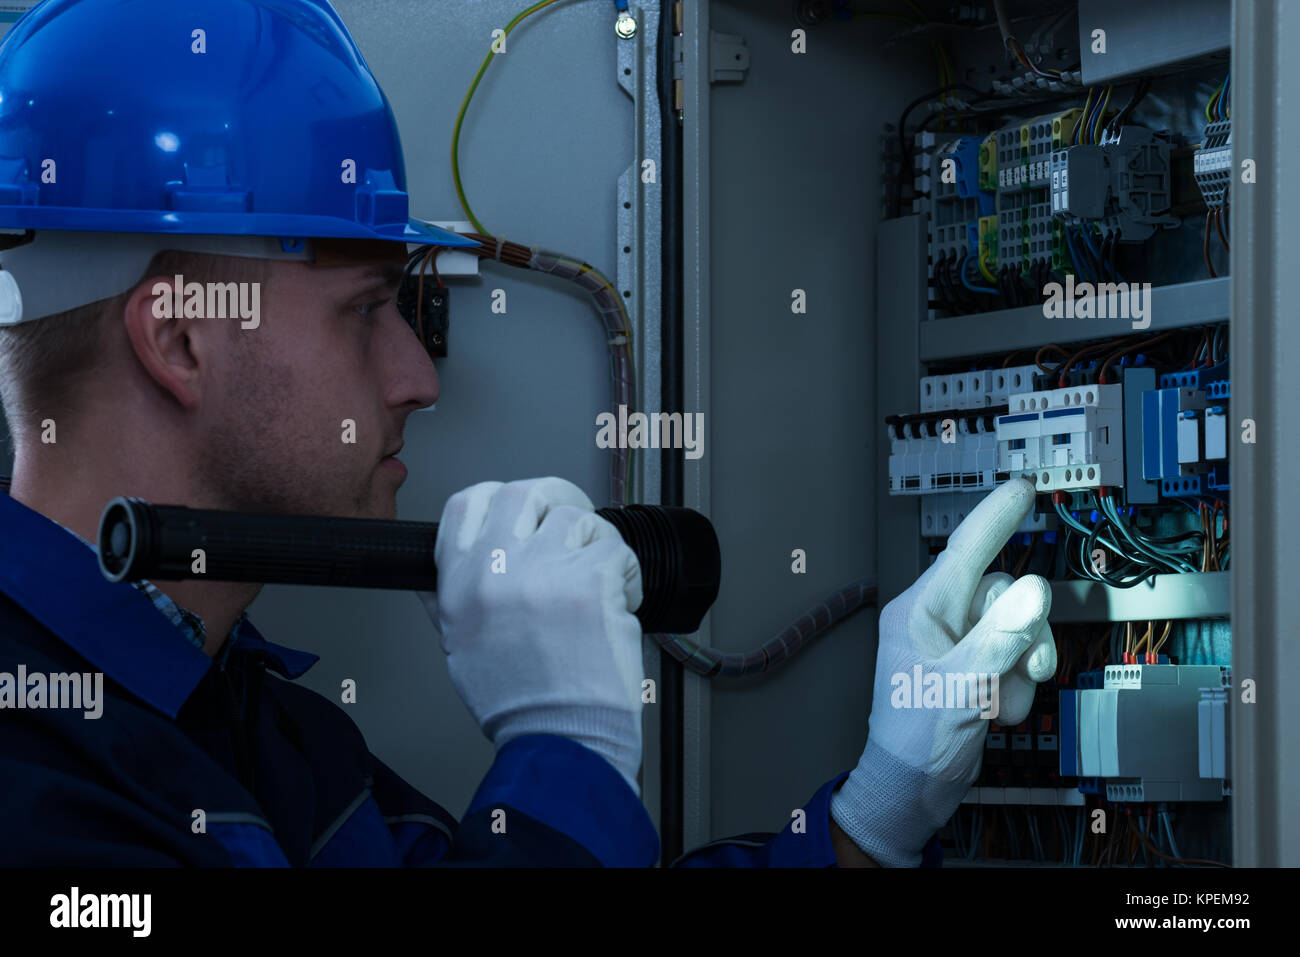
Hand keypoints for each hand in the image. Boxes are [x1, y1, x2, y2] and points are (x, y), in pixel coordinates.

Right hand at [418, 477, 645, 794]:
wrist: (560, 738)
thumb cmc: (517, 702)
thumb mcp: (458, 646)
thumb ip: (447, 600)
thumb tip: (436, 575)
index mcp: (460, 583)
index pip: (466, 504)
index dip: (496, 497)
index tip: (520, 512)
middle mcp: (497, 570)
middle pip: (525, 492)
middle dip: (555, 501)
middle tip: (572, 525)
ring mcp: (545, 572)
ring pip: (578, 518)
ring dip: (594, 544)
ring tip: (594, 582)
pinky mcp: (590, 581)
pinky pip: (616, 548)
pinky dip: (625, 574)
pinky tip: (616, 602)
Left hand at [830, 477, 1055, 864]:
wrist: (913, 790)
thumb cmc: (914, 741)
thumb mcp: (960, 688)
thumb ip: (999, 638)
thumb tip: (1035, 589)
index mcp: (919, 612)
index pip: (964, 550)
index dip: (996, 517)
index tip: (1023, 488)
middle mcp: (940, 620)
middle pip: (1006, 593)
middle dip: (1023, 632)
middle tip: (1025, 668)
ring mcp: (961, 644)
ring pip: (1019, 626)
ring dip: (1021, 665)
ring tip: (999, 700)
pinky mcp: (978, 667)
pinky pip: (1018, 655)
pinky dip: (1017, 684)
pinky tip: (994, 711)